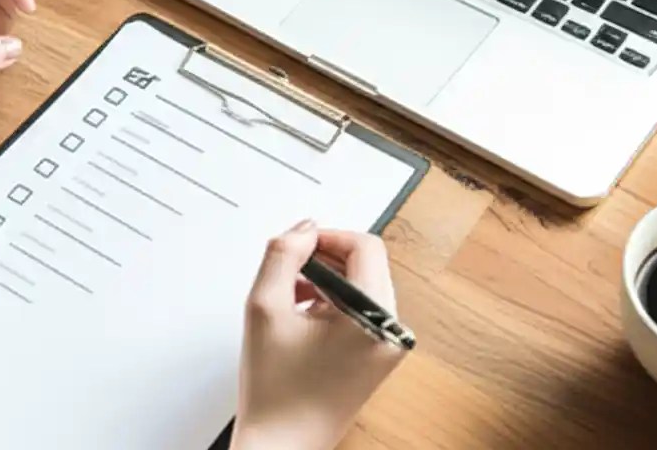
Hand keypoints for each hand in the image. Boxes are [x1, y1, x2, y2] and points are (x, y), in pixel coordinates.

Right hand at [231, 221, 406, 449]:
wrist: (281, 447)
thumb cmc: (275, 392)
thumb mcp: (264, 306)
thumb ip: (282, 254)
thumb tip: (304, 228)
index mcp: (376, 317)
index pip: (364, 246)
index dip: (325, 237)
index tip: (294, 246)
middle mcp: (392, 331)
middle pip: (365, 264)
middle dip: (322, 260)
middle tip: (285, 271)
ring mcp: (387, 346)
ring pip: (361, 286)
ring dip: (324, 281)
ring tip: (287, 297)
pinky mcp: (377, 356)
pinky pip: (360, 310)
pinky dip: (330, 303)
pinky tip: (298, 316)